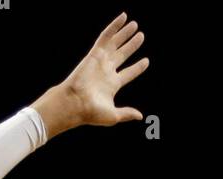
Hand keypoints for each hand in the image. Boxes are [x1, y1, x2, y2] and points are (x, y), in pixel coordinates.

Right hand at [39, 14, 147, 134]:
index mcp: (112, 85)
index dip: (138, 68)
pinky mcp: (95, 53)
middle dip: (131, 45)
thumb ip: (127, 113)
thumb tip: (140, 116)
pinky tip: (123, 17)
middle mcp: (107, 71)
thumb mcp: (114, 116)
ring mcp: (101, 61)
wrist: (76, 103)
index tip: (146, 61)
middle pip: (122, 54)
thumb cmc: (92, 113)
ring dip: (125, 34)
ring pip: (115, 43)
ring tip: (135, 25)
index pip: (128, 73)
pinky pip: (106, 36)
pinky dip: (114, 26)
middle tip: (141, 36)